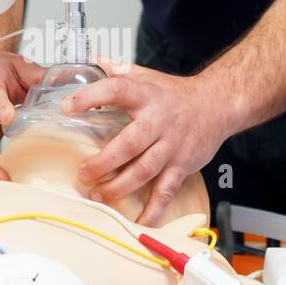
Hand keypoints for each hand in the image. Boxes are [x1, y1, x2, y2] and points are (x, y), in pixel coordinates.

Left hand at [61, 64, 223, 225]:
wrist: (218, 104)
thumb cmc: (175, 93)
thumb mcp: (146, 75)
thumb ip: (115, 70)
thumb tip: (88, 62)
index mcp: (145, 95)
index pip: (116, 90)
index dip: (91, 97)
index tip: (67, 107)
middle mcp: (158, 121)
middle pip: (130, 143)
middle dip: (105, 161)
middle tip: (84, 173)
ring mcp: (171, 146)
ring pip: (145, 170)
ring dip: (120, 186)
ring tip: (98, 194)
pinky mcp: (182, 165)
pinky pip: (166, 191)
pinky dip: (153, 210)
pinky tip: (139, 223)